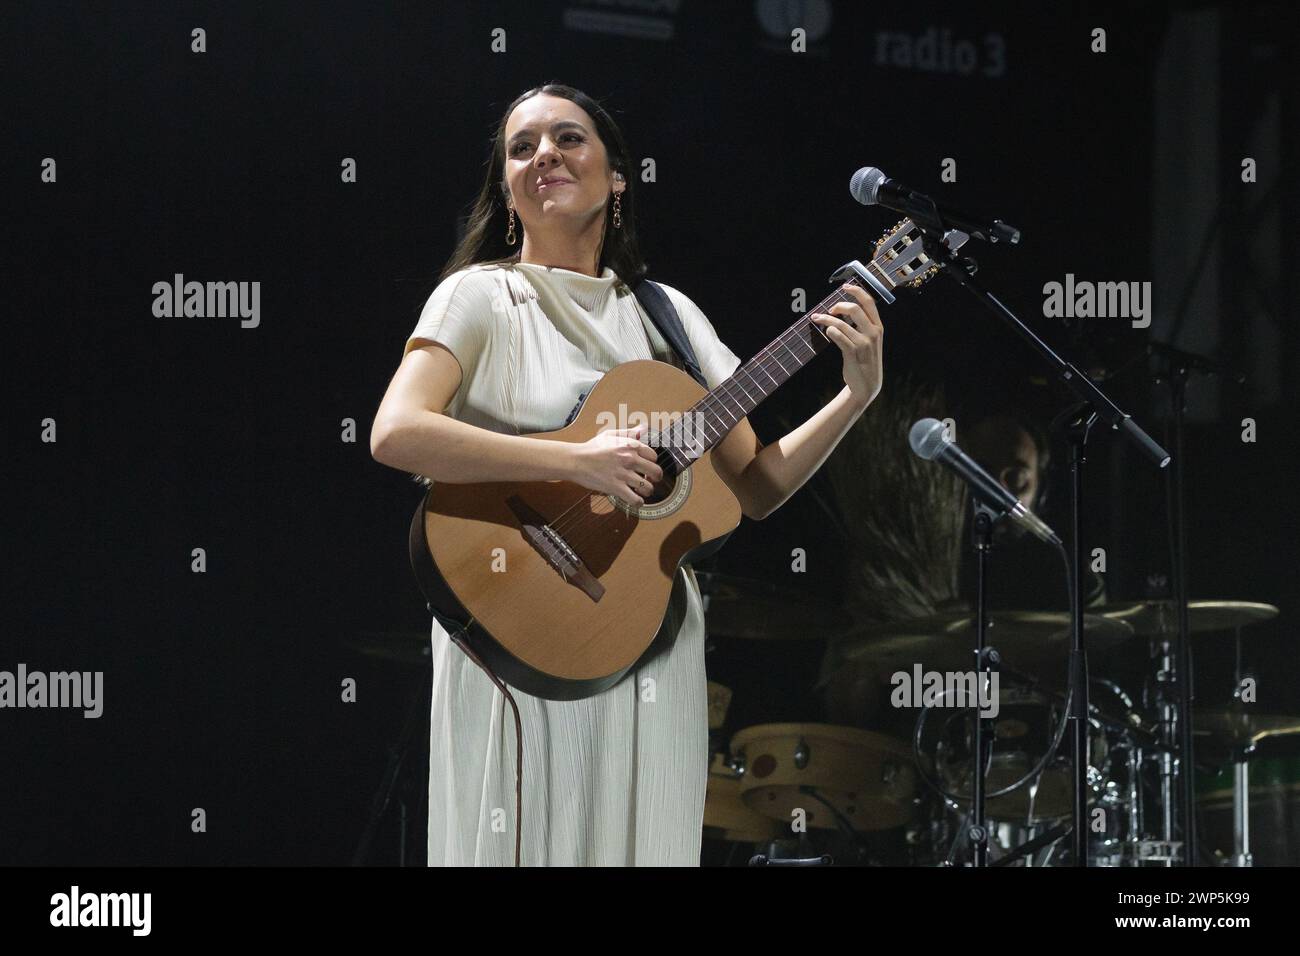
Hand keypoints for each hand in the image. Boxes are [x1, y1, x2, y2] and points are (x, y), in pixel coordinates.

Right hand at [570, 423, 663, 506]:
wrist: (576, 460)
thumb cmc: (591, 448)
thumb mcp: (610, 435)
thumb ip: (628, 433)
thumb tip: (643, 429)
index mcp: (630, 446)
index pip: (653, 456)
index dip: (652, 463)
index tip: (648, 467)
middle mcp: (630, 459)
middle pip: (656, 472)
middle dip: (656, 478)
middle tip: (651, 481)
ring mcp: (623, 474)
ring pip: (647, 487)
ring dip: (647, 491)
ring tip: (642, 491)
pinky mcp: (616, 487)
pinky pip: (635, 499)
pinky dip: (638, 502)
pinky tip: (636, 500)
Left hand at [810, 283, 882, 407]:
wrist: (867, 385)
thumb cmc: (865, 361)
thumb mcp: (870, 341)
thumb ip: (863, 326)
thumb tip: (845, 311)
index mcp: (878, 327)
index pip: (869, 302)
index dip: (856, 291)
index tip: (845, 286)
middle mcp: (873, 332)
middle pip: (854, 309)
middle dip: (838, 305)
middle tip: (829, 310)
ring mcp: (864, 343)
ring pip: (841, 323)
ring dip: (826, 319)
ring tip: (817, 318)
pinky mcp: (853, 352)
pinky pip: (837, 335)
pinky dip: (830, 331)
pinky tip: (827, 332)